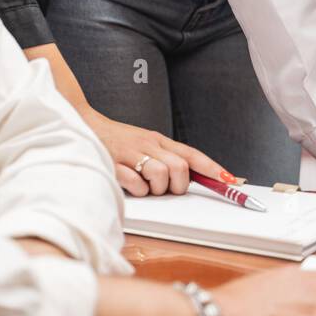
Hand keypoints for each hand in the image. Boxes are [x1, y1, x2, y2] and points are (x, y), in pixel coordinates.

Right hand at [80, 107, 234, 196]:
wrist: (84, 125)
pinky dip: (137, 190)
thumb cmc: (119, 141)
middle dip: (177, 185)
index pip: (192, 154)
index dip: (213, 169)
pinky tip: (129, 183)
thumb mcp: (146, 144)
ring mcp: (132, 154)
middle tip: (164, 187)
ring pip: (161, 177)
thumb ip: (167, 157)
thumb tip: (194, 177)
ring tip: (143, 184)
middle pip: (180, 169)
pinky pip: (138, 185)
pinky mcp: (116, 164)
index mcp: (159, 140)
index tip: (231, 181)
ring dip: (155, 189)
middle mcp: (149, 144)